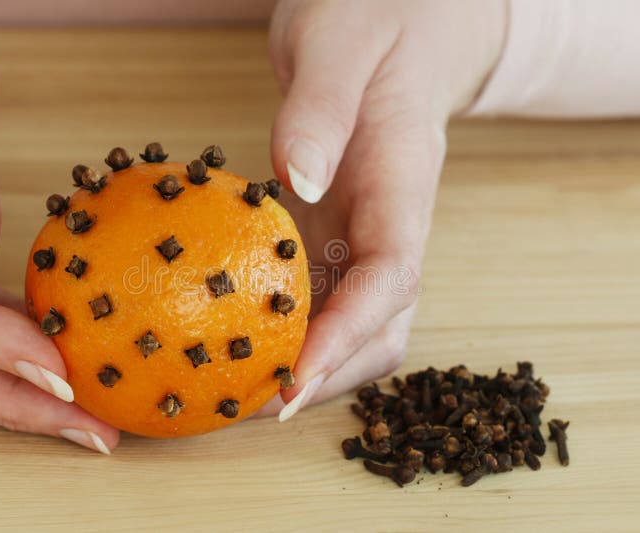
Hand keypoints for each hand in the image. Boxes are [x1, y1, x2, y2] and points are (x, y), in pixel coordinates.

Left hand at [262, 0, 506, 418]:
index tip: (293, 383)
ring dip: (306, 365)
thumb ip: (320, 111)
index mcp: (402, 183)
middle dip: (326, 376)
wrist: (404, 20)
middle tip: (251, 403)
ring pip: (355, 322)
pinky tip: (235, 339)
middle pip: (382, 326)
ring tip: (239, 388)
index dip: (346, 338)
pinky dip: (285, 330)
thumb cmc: (374, 21)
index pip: (391, 278)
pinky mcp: (337, 232)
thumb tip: (299, 182)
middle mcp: (391, 223)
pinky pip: (321, 296)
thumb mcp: (338, 46)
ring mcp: (365, 232)